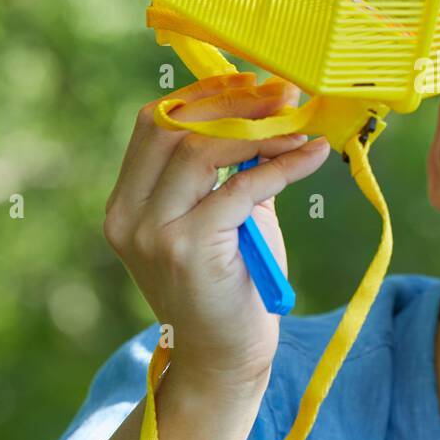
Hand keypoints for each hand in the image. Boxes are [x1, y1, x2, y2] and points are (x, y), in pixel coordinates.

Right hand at [102, 73, 330, 392]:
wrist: (226, 358)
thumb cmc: (232, 285)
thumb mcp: (226, 216)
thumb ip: (234, 168)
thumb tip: (272, 108)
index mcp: (127, 203)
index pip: (154, 124)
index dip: (205, 96)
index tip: (253, 82)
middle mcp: (129, 215)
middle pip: (173, 128)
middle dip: (233, 104)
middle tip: (284, 95)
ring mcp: (151, 233)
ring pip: (200, 151)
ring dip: (259, 132)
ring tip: (301, 127)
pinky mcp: (186, 249)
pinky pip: (239, 189)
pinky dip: (280, 167)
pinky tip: (312, 157)